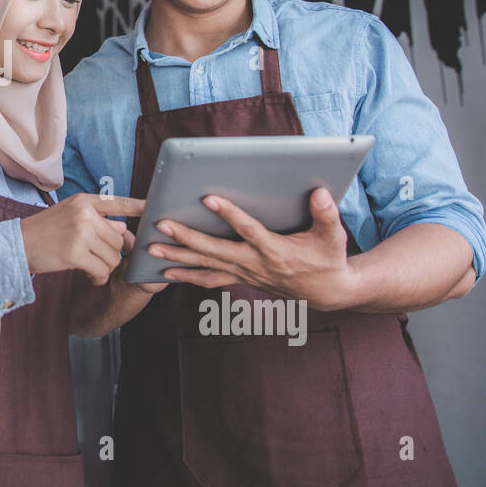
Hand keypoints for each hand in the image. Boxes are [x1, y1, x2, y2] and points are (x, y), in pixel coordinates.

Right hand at [21, 194, 144, 285]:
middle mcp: (84, 214)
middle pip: (119, 240)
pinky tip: (90, 277)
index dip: (139, 206)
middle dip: (111, 255)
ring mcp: (80, 233)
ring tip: (91, 269)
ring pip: (113, 257)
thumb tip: (123, 228)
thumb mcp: (69, 216)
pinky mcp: (75, 253)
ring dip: (105, 268)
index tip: (154, 207)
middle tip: (97, 261)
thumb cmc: (44, 232)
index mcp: (84, 201)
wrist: (17, 245)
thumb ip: (96, 220)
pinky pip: (102, 270)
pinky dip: (99, 278)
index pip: (118, 202)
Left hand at [147, 187, 355, 309]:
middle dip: (186, 238)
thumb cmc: (329, 259)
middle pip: (215, 251)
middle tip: (161, 225)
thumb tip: (320, 193)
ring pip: (206, 267)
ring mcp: (246, 274)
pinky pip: (210, 280)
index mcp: (276, 250)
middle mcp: (255, 264)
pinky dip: (188, 277)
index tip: (209, 198)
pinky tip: (166, 272)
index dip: (230, 215)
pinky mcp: (242, 279)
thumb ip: (326, 215)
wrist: (327, 292)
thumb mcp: (334, 237)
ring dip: (178, 259)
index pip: (249, 230)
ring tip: (152, 250)